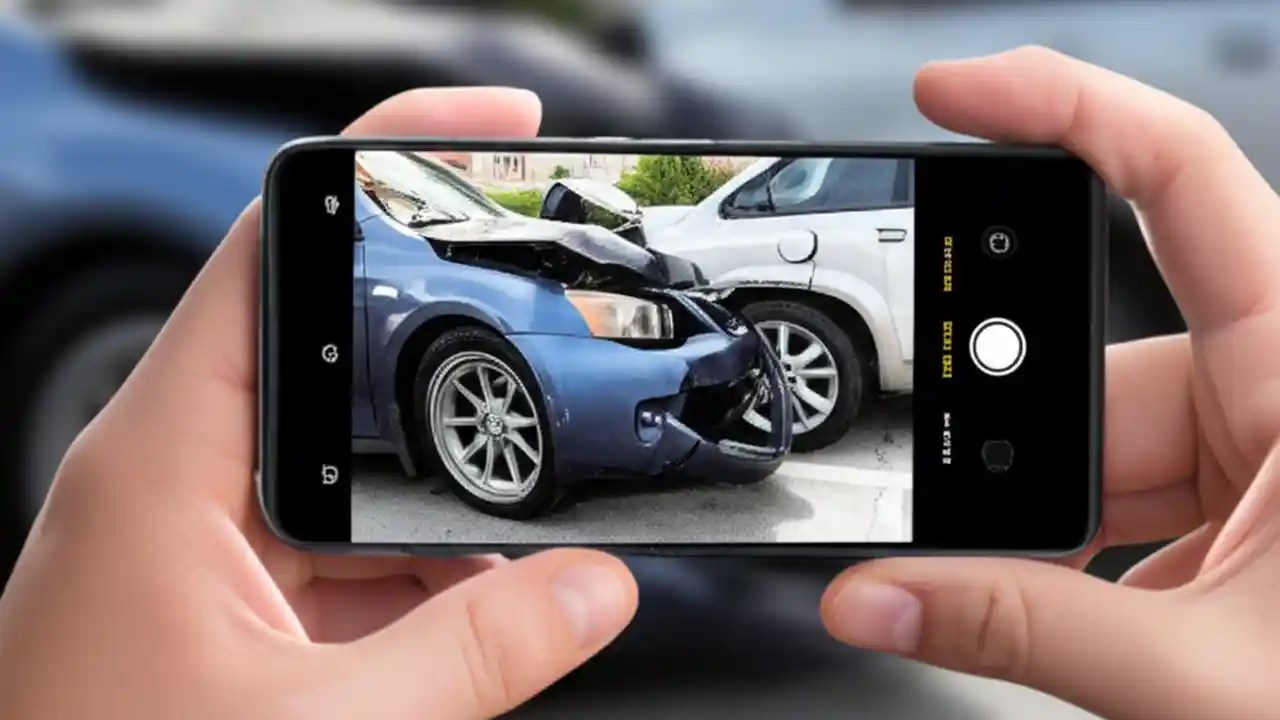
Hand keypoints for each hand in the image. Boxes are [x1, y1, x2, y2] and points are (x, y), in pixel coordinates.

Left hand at [0, 88, 636, 719]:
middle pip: (330, 342)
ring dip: (449, 474)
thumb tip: (595, 591)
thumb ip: (477, 660)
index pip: (270, 254)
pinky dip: (428, 558)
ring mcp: (212, 543)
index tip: (476, 130)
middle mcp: (177, 481)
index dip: (375, 163)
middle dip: (447, 331)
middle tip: (545, 309)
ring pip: (356, 456)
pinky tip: (487, 591)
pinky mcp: (240, 601)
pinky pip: (353, 543)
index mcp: (159, 467)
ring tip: (534, 490)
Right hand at [822, 46, 1279, 717]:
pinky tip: (1059, 601)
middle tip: (957, 498)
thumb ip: (1026, 634)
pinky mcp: (1237, 505)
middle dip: (1013, 424)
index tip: (953, 94)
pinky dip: (1070, 543)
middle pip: (1102, 351)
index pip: (1181, 177)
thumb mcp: (1208, 674)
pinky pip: (1122, 487)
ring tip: (1025, 586)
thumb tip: (880, 599)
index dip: (1059, 106)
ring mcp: (1260, 451)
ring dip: (1044, 511)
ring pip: (1102, 435)